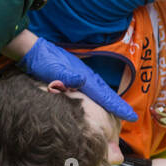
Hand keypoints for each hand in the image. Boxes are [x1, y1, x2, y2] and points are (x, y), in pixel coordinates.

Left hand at [18, 37, 136, 121]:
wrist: (34, 50)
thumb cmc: (42, 61)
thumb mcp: (53, 69)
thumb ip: (67, 76)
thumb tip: (83, 81)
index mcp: (83, 77)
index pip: (104, 96)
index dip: (118, 106)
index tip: (131, 116)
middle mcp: (86, 76)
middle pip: (106, 93)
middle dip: (119, 104)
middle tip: (131, 115)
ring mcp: (81, 74)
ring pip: (101, 89)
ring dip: (111, 99)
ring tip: (119, 109)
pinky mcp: (75, 75)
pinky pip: (93, 87)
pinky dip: (101, 94)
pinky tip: (99, 98)